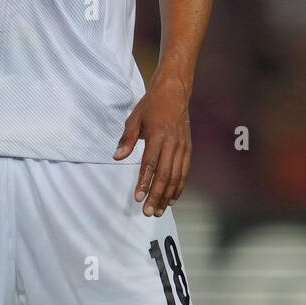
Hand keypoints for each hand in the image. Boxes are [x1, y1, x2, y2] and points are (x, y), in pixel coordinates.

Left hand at [113, 77, 191, 216]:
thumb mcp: (134, 118)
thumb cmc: (152, 105)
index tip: (138, 197)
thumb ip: (126, 139)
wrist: (174, 92)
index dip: (144, 183)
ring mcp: (182, 146)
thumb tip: (117, 156)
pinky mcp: (188, 148)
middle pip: (165, 174)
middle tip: (148, 211)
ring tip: (159, 210)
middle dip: (157, 195)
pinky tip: (173, 197)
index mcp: (157, 136)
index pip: (150, 164)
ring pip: (176, 176)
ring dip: (168, 195)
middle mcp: (172, 143)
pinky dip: (179, 186)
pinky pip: (185, 171)